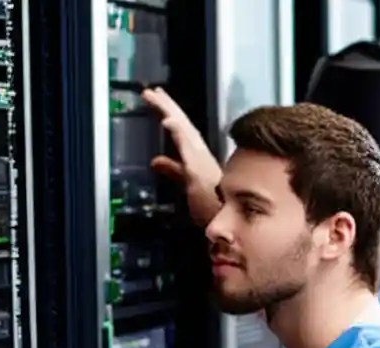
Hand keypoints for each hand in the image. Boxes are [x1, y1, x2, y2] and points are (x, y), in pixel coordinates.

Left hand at [142, 87, 222, 225]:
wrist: (229, 223)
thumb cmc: (215, 207)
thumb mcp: (188, 183)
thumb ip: (173, 170)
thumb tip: (156, 161)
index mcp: (199, 157)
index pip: (184, 131)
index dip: (172, 114)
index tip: (160, 100)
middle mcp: (201, 155)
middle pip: (183, 125)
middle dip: (167, 106)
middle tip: (150, 91)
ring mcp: (200, 161)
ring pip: (184, 131)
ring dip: (170, 112)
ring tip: (156, 97)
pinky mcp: (198, 171)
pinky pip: (187, 148)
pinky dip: (179, 133)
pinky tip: (168, 120)